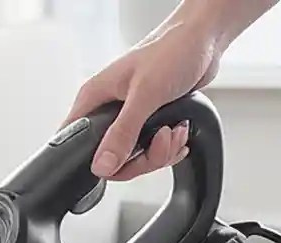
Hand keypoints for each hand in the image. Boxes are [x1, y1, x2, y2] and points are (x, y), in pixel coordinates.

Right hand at [64, 8, 225, 180]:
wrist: (203, 40)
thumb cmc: (171, 51)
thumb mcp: (145, 94)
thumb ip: (122, 133)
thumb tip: (101, 165)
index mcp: (95, 99)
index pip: (77, 141)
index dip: (96, 160)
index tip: (122, 160)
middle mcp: (109, 109)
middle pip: (112, 158)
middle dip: (142, 159)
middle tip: (159, 142)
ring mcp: (129, 116)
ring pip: (135, 156)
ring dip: (161, 151)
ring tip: (174, 131)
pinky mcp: (149, 120)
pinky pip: (153, 149)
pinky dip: (170, 146)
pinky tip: (179, 130)